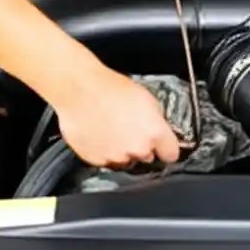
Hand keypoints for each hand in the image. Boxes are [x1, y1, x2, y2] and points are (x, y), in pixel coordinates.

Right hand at [54, 67, 180, 167]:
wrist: (78, 89)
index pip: (171, 154)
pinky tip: (98, 134)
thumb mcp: (145, 97)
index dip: (166, 148)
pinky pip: (104, 160)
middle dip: (140, 146)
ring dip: (120, 150)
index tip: (162, 146)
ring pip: (124, 160)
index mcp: (154, 132)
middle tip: (128, 129)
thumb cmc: (108, 88)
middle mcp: (138, 149)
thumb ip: (155, 119)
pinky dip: (102, 151)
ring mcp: (116, 157)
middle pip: (146, 156)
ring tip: (110, 129)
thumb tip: (157, 127)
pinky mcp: (97, 161)